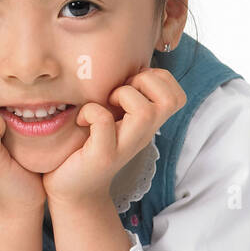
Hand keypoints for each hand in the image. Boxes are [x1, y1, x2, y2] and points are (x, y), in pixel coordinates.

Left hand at [41, 65, 186, 206]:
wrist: (72, 189)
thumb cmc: (87, 145)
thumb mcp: (112, 116)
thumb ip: (121, 94)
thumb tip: (119, 60)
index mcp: (148, 123)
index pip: (177, 94)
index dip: (158, 79)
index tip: (131, 85)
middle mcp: (143, 135)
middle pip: (170, 100)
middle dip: (145, 82)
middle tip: (120, 92)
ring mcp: (125, 147)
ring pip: (145, 111)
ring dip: (122, 96)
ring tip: (105, 102)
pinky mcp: (103, 156)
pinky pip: (105, 121)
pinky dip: (91, 112)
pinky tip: (83, 119)